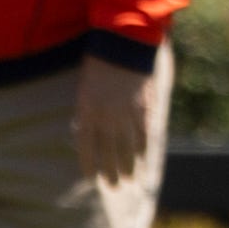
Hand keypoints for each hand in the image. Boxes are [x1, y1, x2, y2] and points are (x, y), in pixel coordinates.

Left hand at [72, 54, 155, 183]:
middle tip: (114, 186)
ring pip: (126, 146)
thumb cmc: (99, 61)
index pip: (86, 145)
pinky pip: (143, 132)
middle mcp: (106, 115)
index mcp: (87, 110)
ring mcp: (126, 112)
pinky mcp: (143, 106)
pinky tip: (142, 158)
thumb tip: (88, 132)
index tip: (92, 178)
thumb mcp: (85, 86)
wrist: (122, 42)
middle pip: (108, 151)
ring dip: (128, 165)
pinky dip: (142, 147)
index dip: (89, 164)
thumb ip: (87, 110)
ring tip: (130, 179)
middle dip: (110, 171)